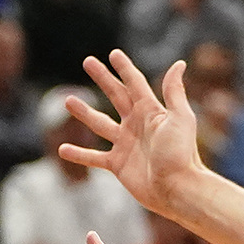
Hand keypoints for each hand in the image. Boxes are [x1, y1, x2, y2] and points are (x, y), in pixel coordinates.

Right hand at [61, 51, 207, 218]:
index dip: (124, 68)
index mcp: (151, 111)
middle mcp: (136, 125)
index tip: (113, 54)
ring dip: (84, 112)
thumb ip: (174, 92)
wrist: (177, 189)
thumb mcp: (180, 118)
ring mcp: (125, 144)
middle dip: (102, 79)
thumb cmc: (181, 154)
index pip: (135, 83)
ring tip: (68, 100)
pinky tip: (62, 149)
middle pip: (116, 96)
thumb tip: (179, 64)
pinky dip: (79, 154)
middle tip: (87, 61)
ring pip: (99, 124)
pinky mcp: (118, 165)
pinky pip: (94, 157)